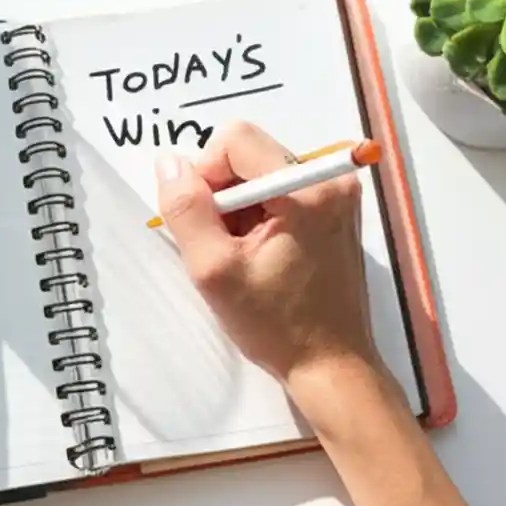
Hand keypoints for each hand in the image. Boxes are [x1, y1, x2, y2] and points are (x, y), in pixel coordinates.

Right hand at [153, 121, 378, 384]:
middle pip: (250, 153)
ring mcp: (337, 194)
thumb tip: (168, 164)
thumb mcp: (214, 270)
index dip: (205, 173)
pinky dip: (259, 215)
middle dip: (222, 193)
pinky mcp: (336, 211)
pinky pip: (281, 191)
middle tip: (220, 244)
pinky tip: (259, 254)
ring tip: (241, 254)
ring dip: (238, 207)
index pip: (236, 139)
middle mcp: (330, 179)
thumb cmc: (275, 324)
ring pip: (261, 173)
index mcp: (307, 188)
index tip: (203, 221)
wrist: (330, 365)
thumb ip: (186, 210)